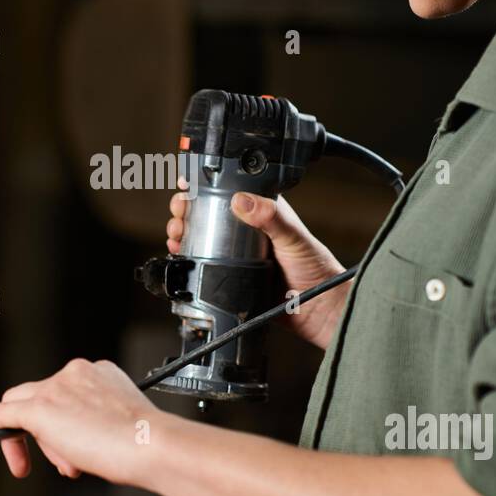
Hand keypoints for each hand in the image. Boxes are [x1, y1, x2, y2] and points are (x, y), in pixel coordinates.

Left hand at [0, 358, 162, 485]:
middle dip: (46, 429)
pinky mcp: (40, 409)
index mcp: (98, 372)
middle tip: (60, 460)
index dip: (63, 416)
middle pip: (42, 396)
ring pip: (29, 409)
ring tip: (71, 464)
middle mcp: (74, 373)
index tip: (68, 432)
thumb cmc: (144, 441)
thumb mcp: (120, 421)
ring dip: (42, 441)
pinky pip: (5, 412)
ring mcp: (55, 389)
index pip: (65, 390)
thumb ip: (95, 421)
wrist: (148, 445)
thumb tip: (76, 440)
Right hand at [166, 188, 346, 349]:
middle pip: (207, 214)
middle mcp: (247, 232)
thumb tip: (242, 201)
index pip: (229, 192)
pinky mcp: (232, 278)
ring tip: (176, 234)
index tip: (188, 184)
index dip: (206, 187)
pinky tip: (180, 256)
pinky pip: (204, 266)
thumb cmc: (317, 270)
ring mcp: (237, 256)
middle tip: (179, 212)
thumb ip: (271, 217)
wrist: (319, 311)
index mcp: (262, 214)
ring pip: (202, 239)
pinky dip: (188, 260)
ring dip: (183, 233)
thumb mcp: (293, 237)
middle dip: (187, 210)